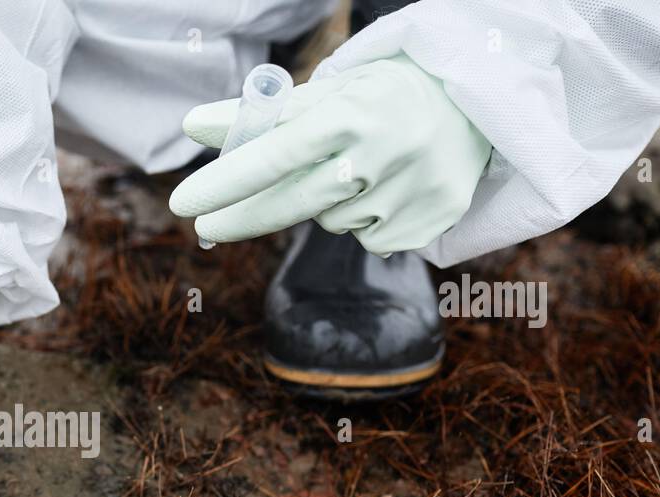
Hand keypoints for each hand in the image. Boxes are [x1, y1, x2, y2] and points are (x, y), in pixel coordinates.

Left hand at [169, 55, 491, 254]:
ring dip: (328, 206)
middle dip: (243, 217)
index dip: (227, 181)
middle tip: (206, 226)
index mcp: (351, 112)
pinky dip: (366, 222)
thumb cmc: (381, 96)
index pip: (275, 153)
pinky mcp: (430, 223)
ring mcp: (409, 192)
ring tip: (363, 170)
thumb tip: (191, 125)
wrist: (475, 103)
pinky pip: (371, 238)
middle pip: (292, 202)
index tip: (184, 204)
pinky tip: (389, 190)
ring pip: (333, 222)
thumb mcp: (327, 94)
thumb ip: (260, 116)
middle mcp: (382, 153)